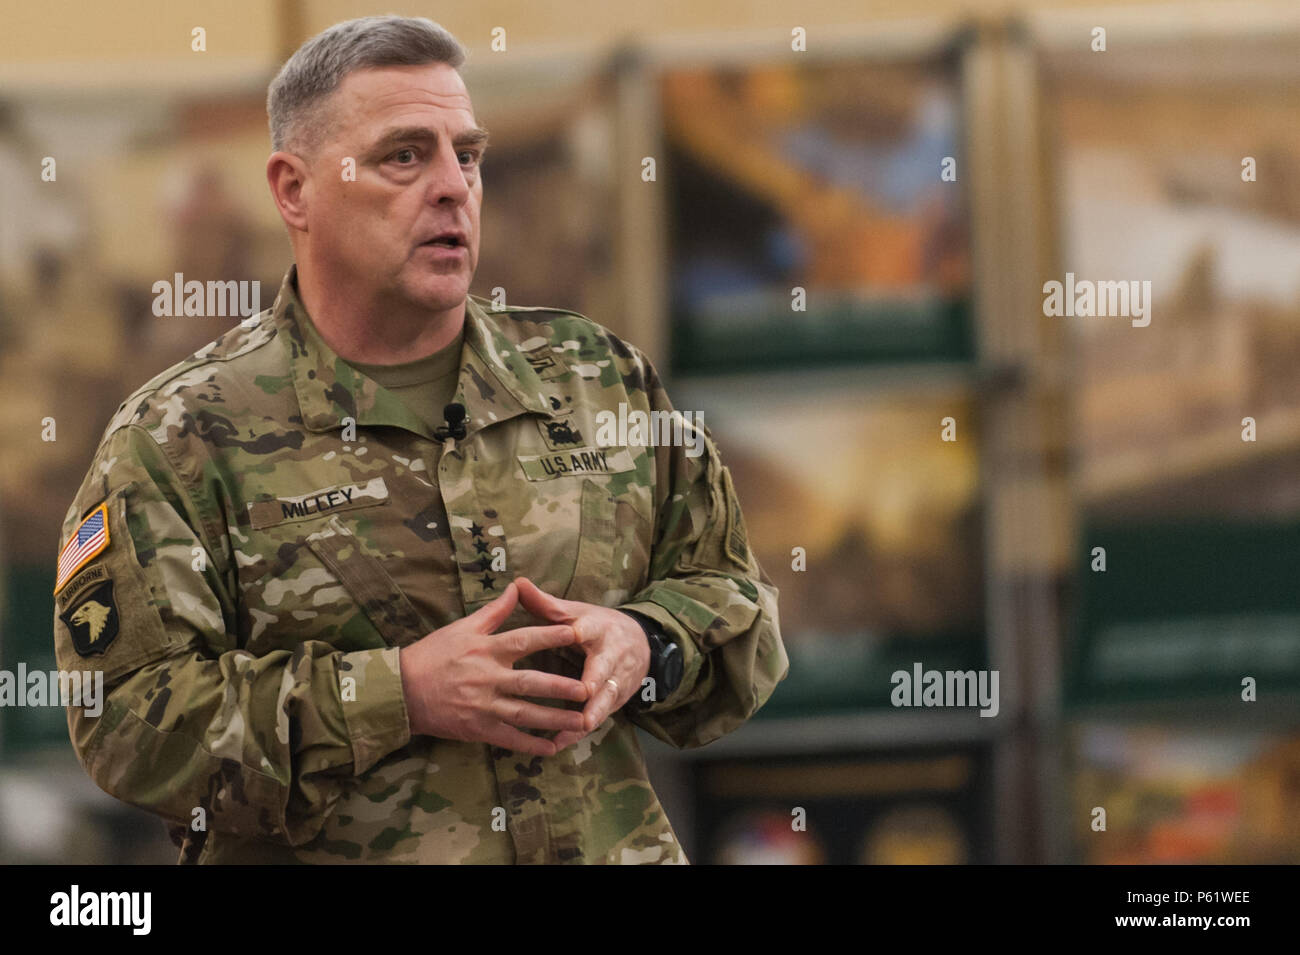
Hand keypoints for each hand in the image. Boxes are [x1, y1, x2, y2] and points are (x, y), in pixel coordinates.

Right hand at [398, 579, 589, 756]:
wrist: (401, 690)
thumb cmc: (432, 654)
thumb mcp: (462, 627)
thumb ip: (495, 611)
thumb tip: (517, 586)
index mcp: (486, 649)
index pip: (524, 640)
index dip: (551, 636)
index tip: (576, 633)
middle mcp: (487, 677)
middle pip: (530, 682)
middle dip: (560, 687)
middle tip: (588, 689)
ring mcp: (483, 705)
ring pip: (525, 714)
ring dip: (554, 719)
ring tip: (581, 722)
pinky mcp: (477, 729)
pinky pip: (509, 738)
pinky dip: (530, 745)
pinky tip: (552, 749)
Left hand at [513, 577, 650, 750]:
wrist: (640, 644)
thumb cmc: (598, 627)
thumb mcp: (577, 612)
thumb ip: (547, 604)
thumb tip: (518, 583)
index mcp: (599, 630)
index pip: (592, 629)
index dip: (584, 632)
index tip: (576, 635)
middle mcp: (612, 657)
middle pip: (605, 672)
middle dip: (596, 685)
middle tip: (585, 695)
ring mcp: (615, 682)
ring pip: (604, 701)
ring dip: (590, 716)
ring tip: (573, 729)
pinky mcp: (614, 702)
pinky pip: (597, 719)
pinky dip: (578, 732)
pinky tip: (558, 743)